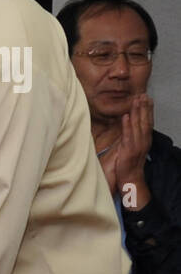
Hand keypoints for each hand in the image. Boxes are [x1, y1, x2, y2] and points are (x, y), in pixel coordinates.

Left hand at [115, 95, 151, 209]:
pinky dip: (127, 125)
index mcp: (144, 139)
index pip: (147, 121)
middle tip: (143, 94)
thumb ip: (132, 135)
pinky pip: (128, 136)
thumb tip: (129, 124)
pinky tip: (126, 116)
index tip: (146, 97)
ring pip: (138, 126)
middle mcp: (143, 141)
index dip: (147, 109)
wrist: (130, 179)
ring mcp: (137, 145)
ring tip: (136, 100)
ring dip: (137, 112)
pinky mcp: (129, 151)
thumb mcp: (131, 147)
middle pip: (145, 121)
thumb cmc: (129, 163)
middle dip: (144, 107)